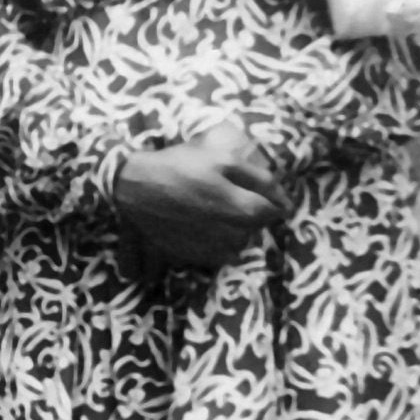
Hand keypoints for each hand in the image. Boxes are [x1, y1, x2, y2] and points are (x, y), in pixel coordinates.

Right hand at [112, 122, 289, 271]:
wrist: (135, 189)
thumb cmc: (180, 167)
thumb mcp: (221, 160)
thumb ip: (259, 178)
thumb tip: (284, 198)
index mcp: (243, 211)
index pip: (275, 211)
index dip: (274, 199)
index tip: (264, 191)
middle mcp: (233, 237)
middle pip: (255, 227)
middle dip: (249, 212)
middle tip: (228, 192)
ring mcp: (214, 251)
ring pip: (238, 242)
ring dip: (233, 227)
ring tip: (212, 207)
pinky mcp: (196, 258)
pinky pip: (218, 252)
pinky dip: (215, 239)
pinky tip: (199, 221)